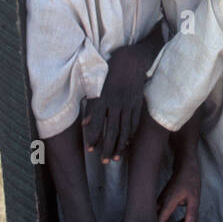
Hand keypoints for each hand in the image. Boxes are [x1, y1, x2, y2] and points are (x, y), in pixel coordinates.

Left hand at [82, 45, 149, 163]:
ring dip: (119, 145)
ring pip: (124, 130)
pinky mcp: (138, 104)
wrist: (133, 59)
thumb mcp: (98, 84)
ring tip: (114, 158)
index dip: (94, 138)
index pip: (97, 123)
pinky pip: (134, 123)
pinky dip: (130, 135)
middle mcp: (116, 103)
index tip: (91, 150)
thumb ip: (91, 104)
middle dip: (107, 147)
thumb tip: (84, 123)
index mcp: (104, 98)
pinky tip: (127, 143)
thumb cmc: (112, 69)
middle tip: (103, 162)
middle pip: (112, 130)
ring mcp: (129, 104)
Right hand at [158, 163, 199, 221]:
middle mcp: (161, 201)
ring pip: (153, 215)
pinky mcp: (161, 199)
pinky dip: (156, 220)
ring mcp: (159, 199)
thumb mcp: (194, 198)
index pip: (160, 220)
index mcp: (168, 202)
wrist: (185, 167)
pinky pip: (155, 212)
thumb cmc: (190, 181)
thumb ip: (192, 214)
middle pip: (153, 220)